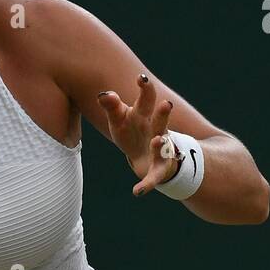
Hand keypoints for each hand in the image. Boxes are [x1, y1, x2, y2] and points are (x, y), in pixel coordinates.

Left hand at [97, 72, 179, 196]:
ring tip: (157, 140)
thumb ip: (112, 106)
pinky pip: (153, 179)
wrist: (149, 155)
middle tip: (167, 104)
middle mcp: (156, 129)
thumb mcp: (119, 119)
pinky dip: (146, 185)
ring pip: (162, 145)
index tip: (141, 78)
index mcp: (145, 115)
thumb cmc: (131, 131)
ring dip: (161, 143)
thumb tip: (102, 94)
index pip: (146, 98)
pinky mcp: (158, 169)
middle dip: (163, 113)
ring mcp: (160, 149)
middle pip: (160, 119)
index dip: (145, 88)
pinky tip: (137, 192)